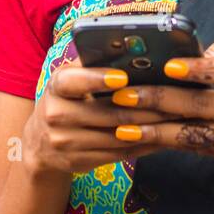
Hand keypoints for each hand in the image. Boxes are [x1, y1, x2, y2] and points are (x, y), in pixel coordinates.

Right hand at [20, 58, 172, 176]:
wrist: (39, 142)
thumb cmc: (66, 100)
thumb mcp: (70, 79)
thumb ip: (93, 64)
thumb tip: (132, 50)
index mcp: (56, 86)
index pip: (74, 81)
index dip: (97, 79)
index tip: (123, 77)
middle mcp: (55, 114)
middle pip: (107, 113)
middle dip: (145, 108)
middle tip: (173, 101)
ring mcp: (64, 142)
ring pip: (117, 137)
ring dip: (150, 129)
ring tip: (175, 120)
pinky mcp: (76, 163)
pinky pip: (117, 155)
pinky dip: (142, 147)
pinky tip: (160, 139)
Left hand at [109, 41, 213, 179]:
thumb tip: (201, 54)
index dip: (200, 71)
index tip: (167, 67)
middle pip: (206, 107)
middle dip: (160, 102)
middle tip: (123, 97)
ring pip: (200, 136)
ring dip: (159, 132)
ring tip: (124, 128)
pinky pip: (206, 151)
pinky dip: (176, 144)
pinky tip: (148, 139)